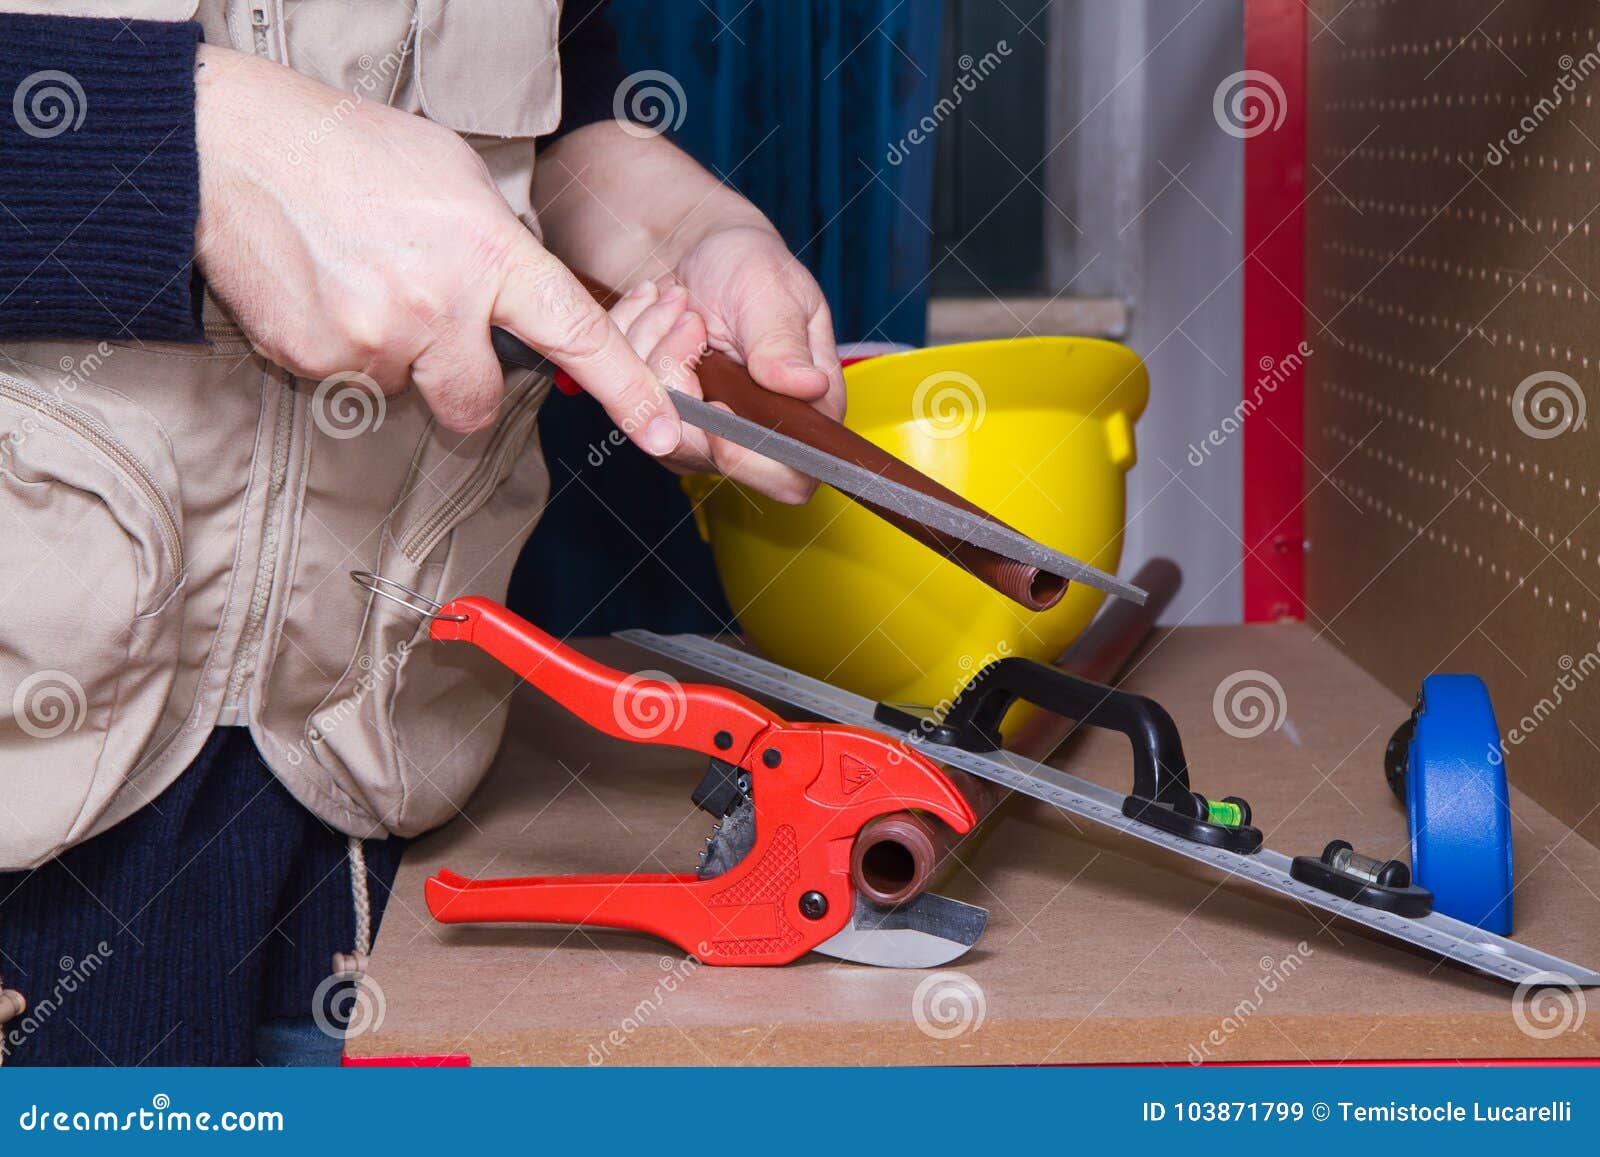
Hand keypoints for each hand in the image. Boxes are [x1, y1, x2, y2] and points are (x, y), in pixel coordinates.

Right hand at [191, 44, 682, 450]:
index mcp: (487, 253)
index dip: (627, 391)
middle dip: (462, 382)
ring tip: (359, 279)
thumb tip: (521, 304)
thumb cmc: (346, 151)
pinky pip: (350, 381)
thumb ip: (500, 249)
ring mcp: (377, 342)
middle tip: (430, 325)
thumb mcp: (453, 177)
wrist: (229, 148)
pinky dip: (341, 349)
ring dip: (394, 354)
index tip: (664, 433)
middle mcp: (439, 307)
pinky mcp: (319, 363)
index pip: (577, 335)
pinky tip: (324, 289)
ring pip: (407, 388)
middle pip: (478, 404)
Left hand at [608, 224, 844, 502]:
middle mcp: (751, 434)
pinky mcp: (657, 416)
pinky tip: (653, 308)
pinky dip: (630, 341)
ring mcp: (700, 431)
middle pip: (702, 451)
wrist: (702, 250)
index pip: (787, 477)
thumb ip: (784, 343)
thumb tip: (807, 386)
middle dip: (680, 376)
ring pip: (653, 423)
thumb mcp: (776, 293)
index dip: (750, 460)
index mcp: (802, 415)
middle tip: (690, 318)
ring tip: (678, 302)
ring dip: (653, 349)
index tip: (719, 408)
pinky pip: (620, 397)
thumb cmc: (751, 269)